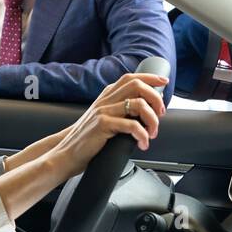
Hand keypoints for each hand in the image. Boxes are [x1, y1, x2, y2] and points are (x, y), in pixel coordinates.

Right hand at [50, 72, 167, 177]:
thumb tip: (143, 111)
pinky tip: (142, 144)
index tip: (164, 83)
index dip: (150, 78)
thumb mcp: (102, 118)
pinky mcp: (102, 125)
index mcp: (106, 96)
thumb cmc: (87, 139)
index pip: (131, 78)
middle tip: (161, 114)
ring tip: (152, 133)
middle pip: (137, 86)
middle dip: (155, 98)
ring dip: (152, 120)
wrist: (67, 153)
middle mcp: (105, 100)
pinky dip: (143, 135)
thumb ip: (118, 110)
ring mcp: (103, 111)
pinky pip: (132, 126)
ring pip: (139, 105)